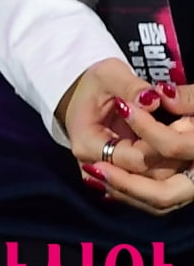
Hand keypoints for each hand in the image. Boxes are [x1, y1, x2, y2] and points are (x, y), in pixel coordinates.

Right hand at [60, 59, 193, 213]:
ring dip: (174, 168)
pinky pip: (147, 190)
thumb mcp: (109, 74)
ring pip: (150, 191)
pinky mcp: (117, 182)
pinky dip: (167, 174)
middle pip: (146, 180)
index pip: (136, 160)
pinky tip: (177, 155)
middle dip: (173, 159)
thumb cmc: (94, 85)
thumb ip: (130, 86)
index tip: (181, 122)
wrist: (81, 97)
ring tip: (184, 139)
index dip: (161, 145)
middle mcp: (94, 168)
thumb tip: (153, 99)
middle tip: (187, 131)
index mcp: (87, 144)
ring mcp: (105, 180)